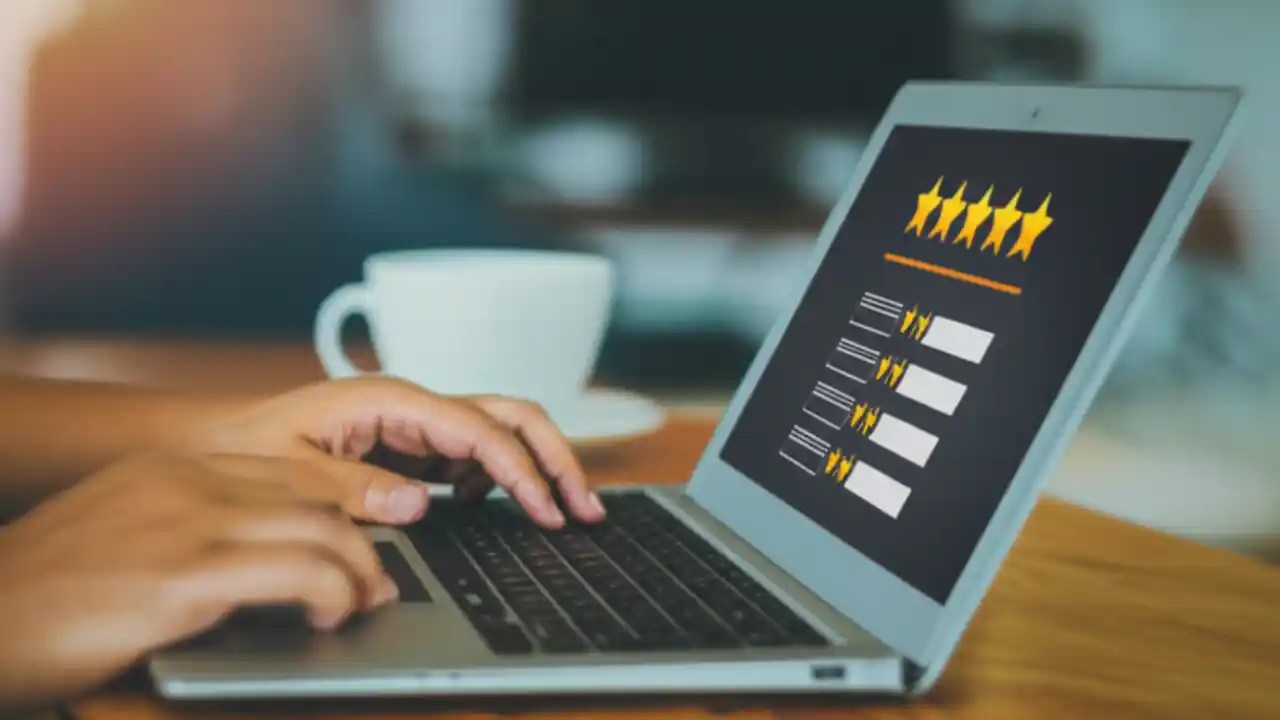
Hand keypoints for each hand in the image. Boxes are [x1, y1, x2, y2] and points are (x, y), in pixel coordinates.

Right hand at [0, 452, 396, 711]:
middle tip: (378, 581)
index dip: (340, 505)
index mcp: (172, 469)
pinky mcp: (184, 575)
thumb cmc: (44, 591)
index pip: (286, 472)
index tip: (367, 535)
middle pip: (313, 495)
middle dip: (363, 539)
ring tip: (361, 603)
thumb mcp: (121, 534)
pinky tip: (328, 616)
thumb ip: (186, 526)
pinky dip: (333, 592)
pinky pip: (297, 570)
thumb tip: (255, 555)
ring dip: (359, 570)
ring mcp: (186, 522)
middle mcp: (186, 482)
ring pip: (320, 527)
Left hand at [189, 377, 604, 527]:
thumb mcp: (291, 470)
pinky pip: (472, 455)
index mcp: (392, 400)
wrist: (220, 441)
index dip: (521, 471)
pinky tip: (493, 509)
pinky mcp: (414, 444)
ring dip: (537, 467)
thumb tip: (421, 503)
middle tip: (585, 507)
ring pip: (500, 432)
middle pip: (510, 416)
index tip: (547, 512)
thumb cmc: (248, 446)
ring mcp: (418, 423)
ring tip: (562, 512)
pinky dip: (497, 479)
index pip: (479, 430)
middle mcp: (414, 404)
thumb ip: (354, 485)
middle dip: (554, 458)